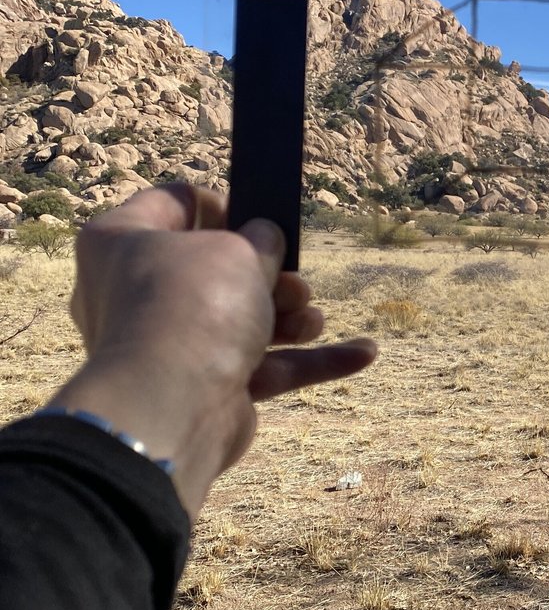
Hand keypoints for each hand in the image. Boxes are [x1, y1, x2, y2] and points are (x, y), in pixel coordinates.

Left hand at [49, 183, 376, 517]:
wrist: (176, 406)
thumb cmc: (195, 305)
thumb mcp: (239, 248)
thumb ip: (261, 239)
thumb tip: (265, 240)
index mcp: (123, 241)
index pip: (172, 204)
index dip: (221, 203)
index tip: (257, 215)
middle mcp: (137, 293)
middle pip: (216, 268)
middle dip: (270, 273)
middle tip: (292, 280)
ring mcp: (173, 345)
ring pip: (246, 319)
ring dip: (293, 317)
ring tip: (312, 318)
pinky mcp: (210, 388)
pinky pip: (267, 367)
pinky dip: (313, 361)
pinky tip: (364, 353)